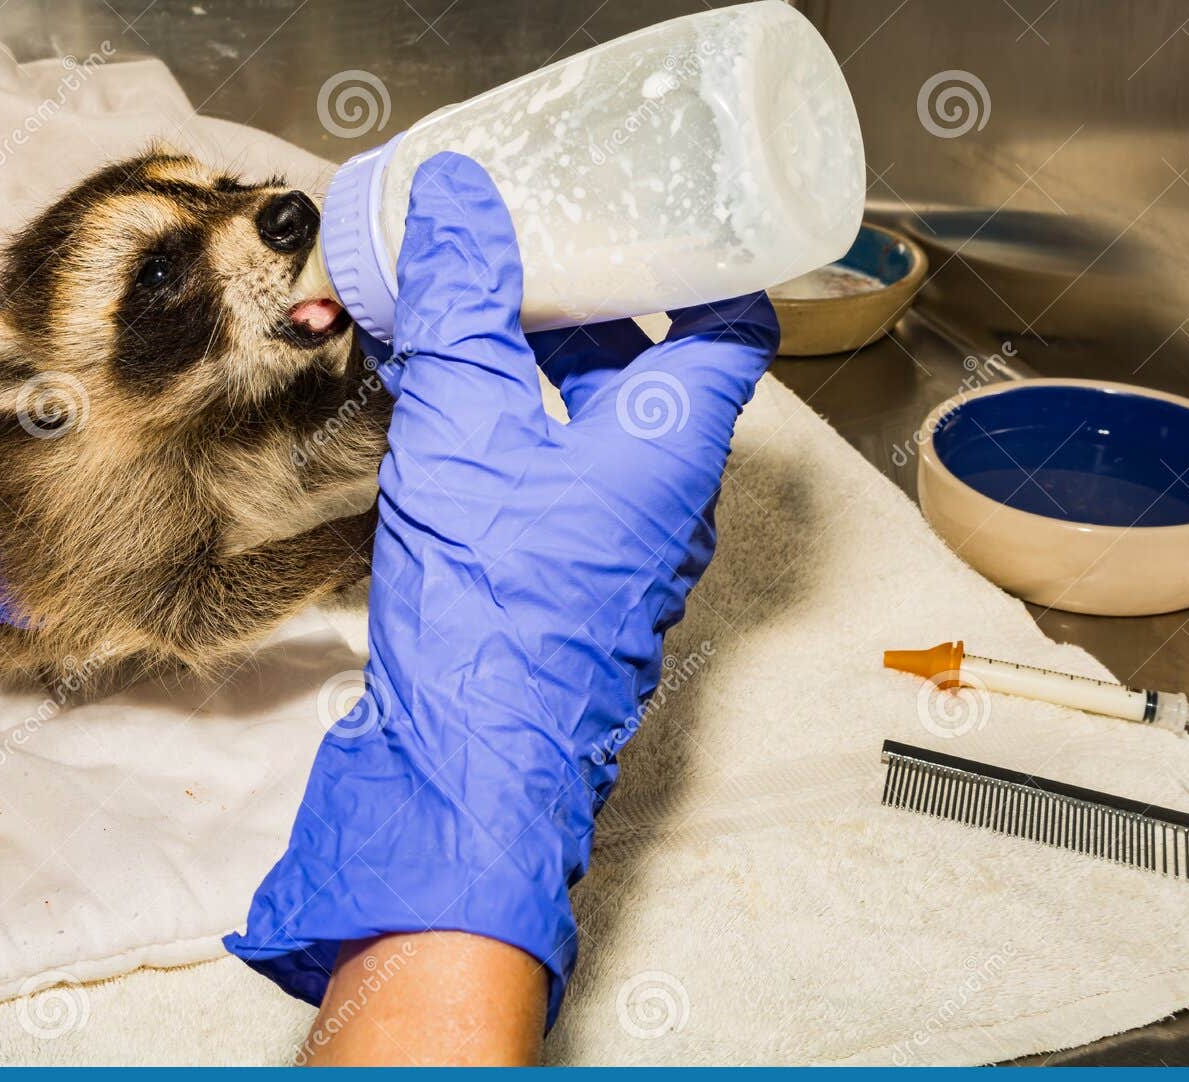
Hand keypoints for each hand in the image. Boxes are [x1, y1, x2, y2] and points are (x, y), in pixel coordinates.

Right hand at [225, 152, 777, 1026]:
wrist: (468, 776)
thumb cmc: (491, 612)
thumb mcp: (464, 432)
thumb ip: (462, 311)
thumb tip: (458, 199)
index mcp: (676, 450)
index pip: (732, 325)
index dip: (702, 259)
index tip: (649, 212)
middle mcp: (670, 504)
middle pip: (661, 372)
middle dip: (598, 308)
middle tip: (531, 252)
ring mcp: (625, 556)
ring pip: (607, 433)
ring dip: (553, 373)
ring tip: (478, 324)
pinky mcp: (575, 594)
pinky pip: (569, 487)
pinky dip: (528, 437)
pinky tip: (456, 420)